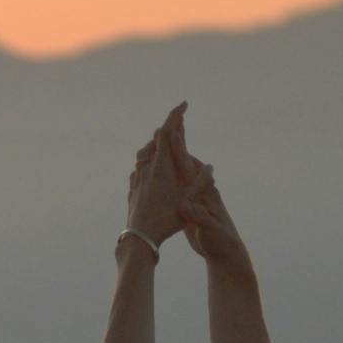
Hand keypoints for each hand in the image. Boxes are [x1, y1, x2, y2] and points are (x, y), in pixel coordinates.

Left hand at [124, 104, 192, 244]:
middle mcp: (146, 167)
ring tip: (164, 142)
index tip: (184, 105)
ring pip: (145, 152)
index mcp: (161, 165)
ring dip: (156, 144)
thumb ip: (200, 182)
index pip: (168, 132)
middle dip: (168, 128)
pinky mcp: (132, 187)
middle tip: (178, 122)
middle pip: (156, 140)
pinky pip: (140, 167)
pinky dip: (148, 159)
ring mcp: (137, 177)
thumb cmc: (167, 219)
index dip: (176, 116)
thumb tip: (210, 166)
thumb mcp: (189, 200)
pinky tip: (149, 166)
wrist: (140, 237)